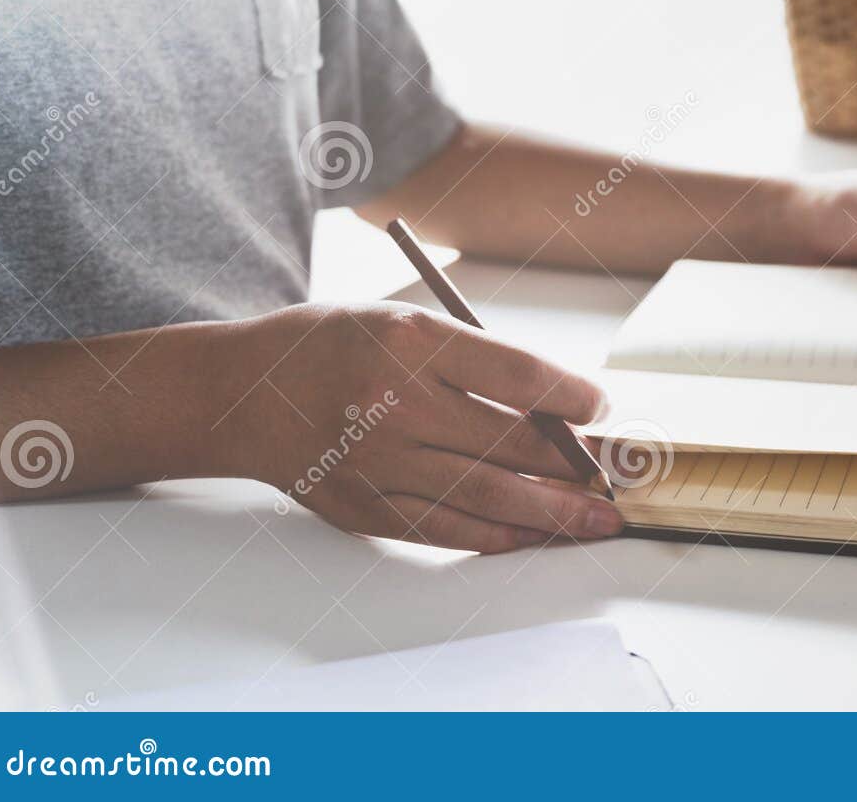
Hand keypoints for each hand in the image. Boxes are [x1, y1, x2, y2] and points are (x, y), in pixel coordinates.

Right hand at [215, 302, 621, 552]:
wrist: (244, 392)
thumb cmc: (334, 346)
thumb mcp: (405, 321)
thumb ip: (476, 360)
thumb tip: (560, 408)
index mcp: (411, 341)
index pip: (518, 375)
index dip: (574, 398)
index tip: (601, 407)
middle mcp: (394, 402)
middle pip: (509, 442)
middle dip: (574, 463)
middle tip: (612, 471)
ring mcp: (376, 460)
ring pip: (486, 494)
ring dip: (553, 512)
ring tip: (596, 518)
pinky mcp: (363, 506)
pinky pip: (445, 529)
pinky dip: (497, 535)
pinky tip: (533, 534)